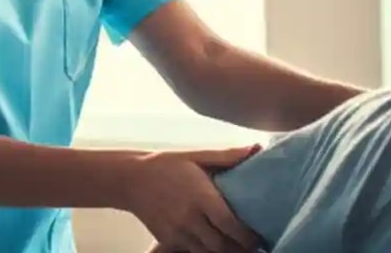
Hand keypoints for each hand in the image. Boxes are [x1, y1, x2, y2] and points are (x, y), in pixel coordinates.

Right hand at [118, 146, 261, 252]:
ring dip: (222, 251)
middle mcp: (190, 218)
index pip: (230, 225)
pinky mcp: (167, 240)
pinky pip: (191, 252)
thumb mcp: (197, 157)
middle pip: (221, 245)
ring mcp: (177, 232)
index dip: (248, 236)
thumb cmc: (167, 165)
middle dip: (239, 249)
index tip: (259, 237)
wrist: (131, 179)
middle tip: (252, 246)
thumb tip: (256, 148)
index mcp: (201, 197)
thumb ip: (227, 156)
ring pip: (207, 252)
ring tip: (236, 248)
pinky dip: (205, 251)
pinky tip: (213, 245)